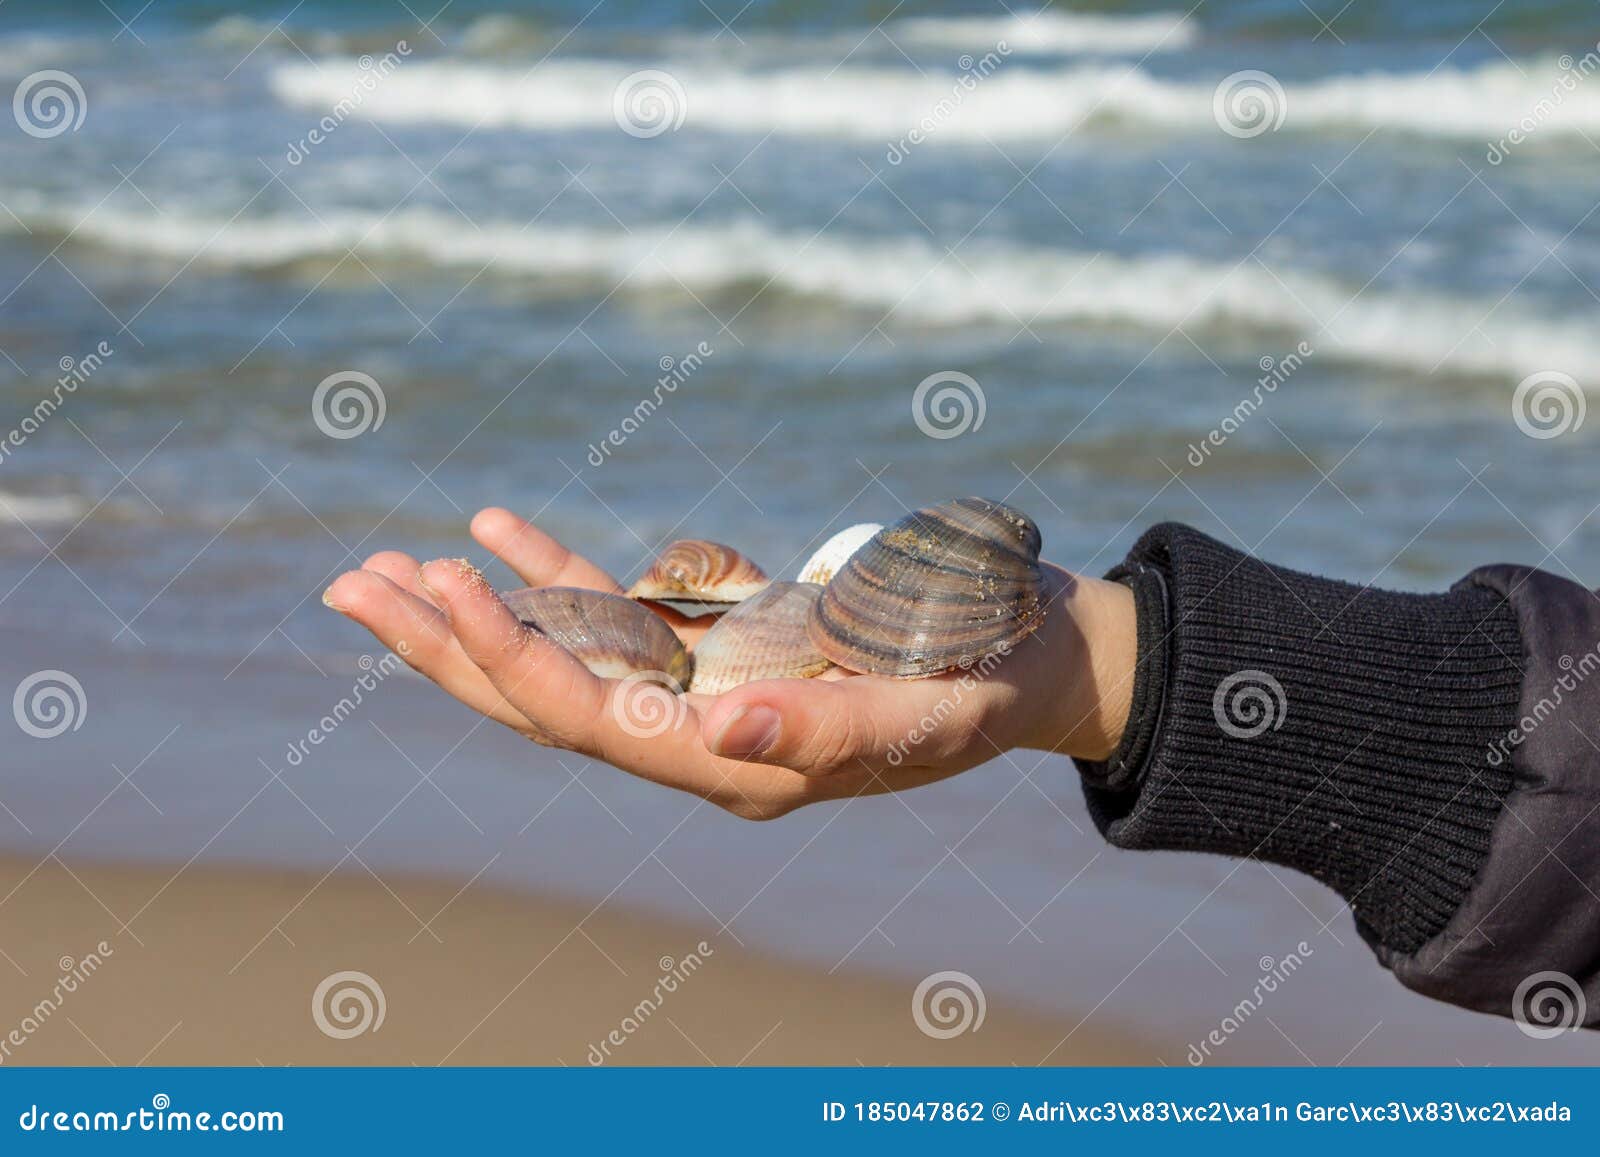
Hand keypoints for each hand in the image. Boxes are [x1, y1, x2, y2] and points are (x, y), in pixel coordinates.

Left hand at [323, 508, 1136, 819]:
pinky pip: (620, 615)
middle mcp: (700, 740)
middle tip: (351, 583)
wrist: (1025, 661)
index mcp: (737, 768)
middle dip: (448, 648)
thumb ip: (831, 737)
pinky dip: (557, 576)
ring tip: (383, 567)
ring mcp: (702, 694)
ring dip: (475, 617)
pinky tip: (496, 529)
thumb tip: (717, 737)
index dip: (513, 659)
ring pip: (565, 660)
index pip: (593, 722)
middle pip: (547, 700)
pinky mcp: (717, 650)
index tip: (441, 582)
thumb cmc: (990, 686)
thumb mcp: (929, 714)